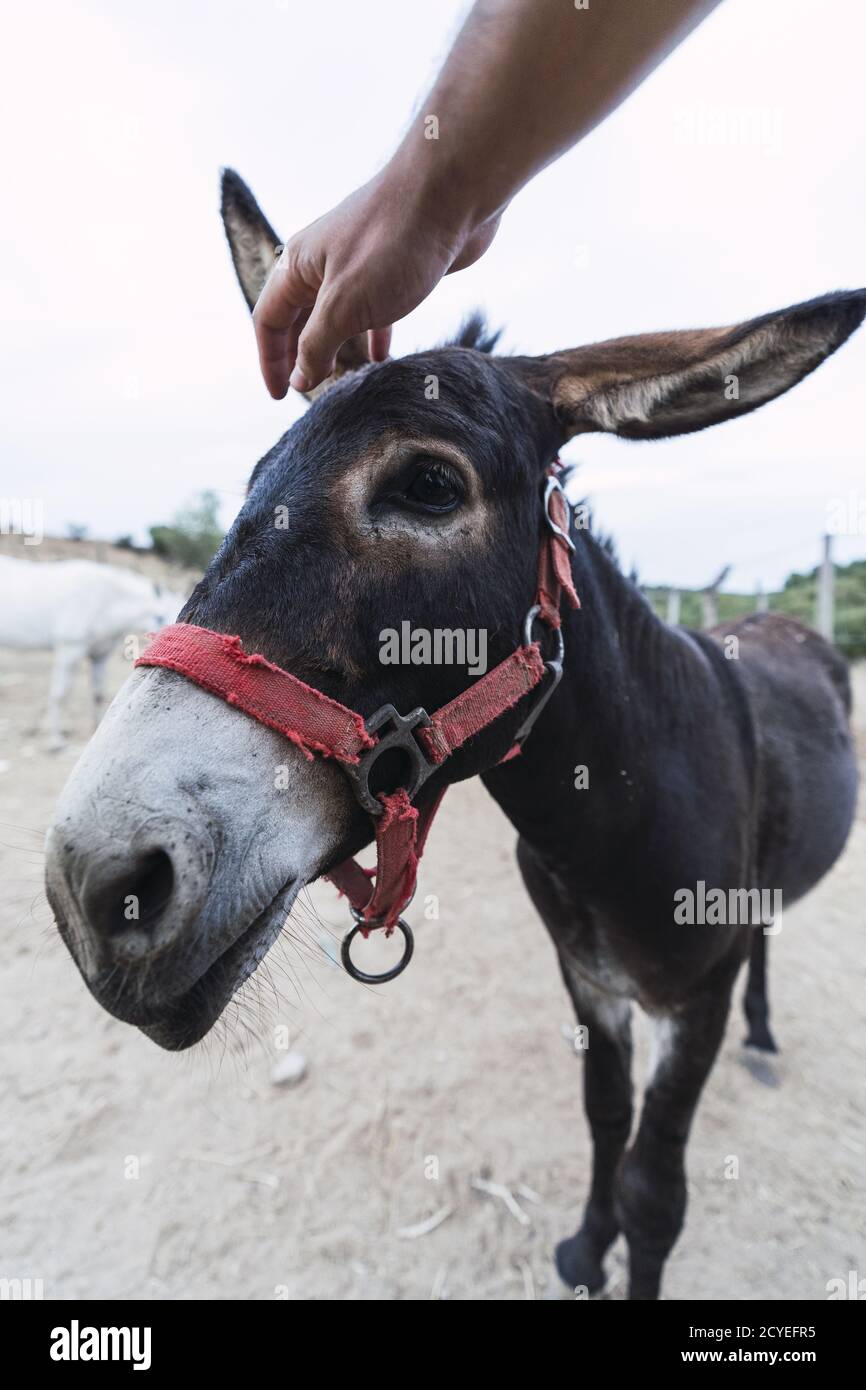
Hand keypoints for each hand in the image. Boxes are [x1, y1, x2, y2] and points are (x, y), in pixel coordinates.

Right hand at [252, 168, 500, 397]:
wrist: (452, 193)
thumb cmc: (392, 245)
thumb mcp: (343, 307)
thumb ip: (316, 345)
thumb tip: (300, 380)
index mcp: (298, 265)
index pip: (268, 320)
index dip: (270, 360)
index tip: (279, 396)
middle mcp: (323, 261)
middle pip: (297, 316)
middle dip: (298, 355)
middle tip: (303, 391)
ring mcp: (360, 262)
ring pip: (336, 313)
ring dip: (333, 347)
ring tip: (338, 380)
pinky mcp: (395, 265)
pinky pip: (374, 309)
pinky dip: (372, 335)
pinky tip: (380, 358)